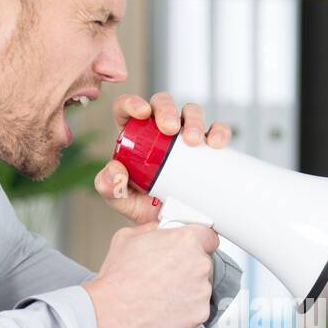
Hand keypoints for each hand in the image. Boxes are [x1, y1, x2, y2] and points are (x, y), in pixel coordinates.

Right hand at [81, 220, 219, 327]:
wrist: (112, 312)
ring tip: (161, 294)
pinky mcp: (200, 313)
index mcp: (185, 240)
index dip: (198, 243)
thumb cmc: (118, 279)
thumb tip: (158, 230)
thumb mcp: (128, 238)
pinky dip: (185, 310)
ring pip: (200, 287)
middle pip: (202, 262)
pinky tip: (165, 308)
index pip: (208, 236)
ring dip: (186, 290)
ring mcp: (202, 291)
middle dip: (187, 268)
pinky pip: (197, 309)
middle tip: (165, 275)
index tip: (191, 249)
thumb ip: (152, 230)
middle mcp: (199, 264)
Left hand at [93, 92, 231, 223]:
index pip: (127, 109)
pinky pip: (216, 130)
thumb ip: (107, 186)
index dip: (132, 102)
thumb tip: (115, 168)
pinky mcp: (207, 147)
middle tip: (170, 129)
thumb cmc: (144, 207)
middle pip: (162, 103)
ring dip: (194, 120)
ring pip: (191, 112)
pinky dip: (219, 131)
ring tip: (195, 141)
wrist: (174, 225)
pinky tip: (216, 143)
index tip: (141, 113)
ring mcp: (185, 137)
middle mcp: (160, 130)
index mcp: (134, 136)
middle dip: (167, 109)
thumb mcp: (120, 200)